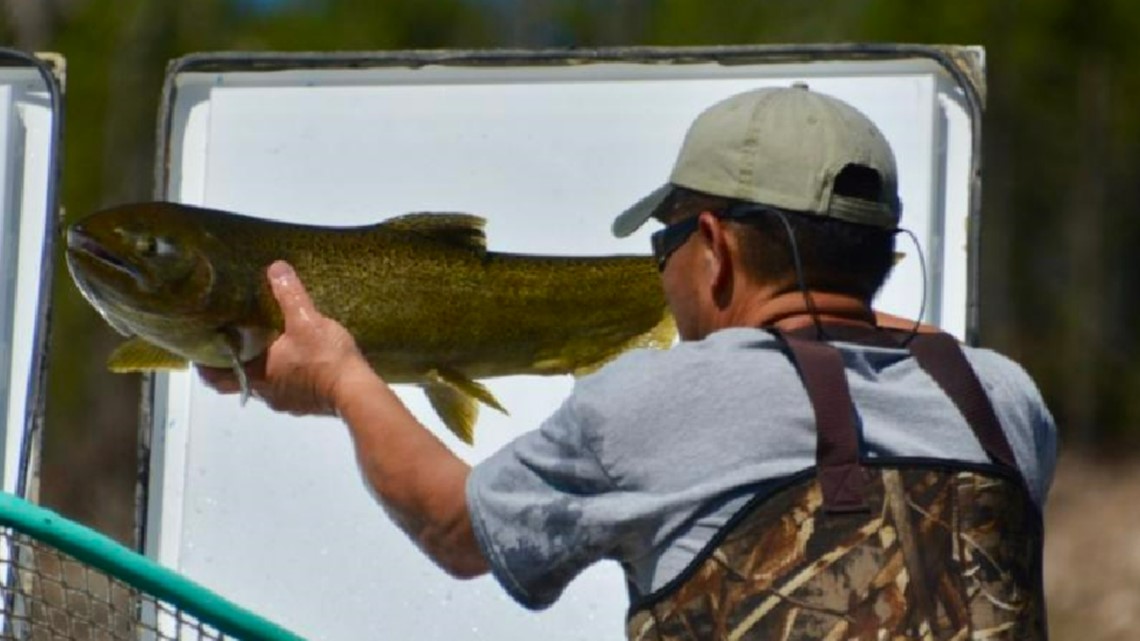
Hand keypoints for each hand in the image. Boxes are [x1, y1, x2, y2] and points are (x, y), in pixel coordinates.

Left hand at [198, 260, 367, 415]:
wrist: (356, 392)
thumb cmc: (325, 359)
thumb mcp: (306, 319)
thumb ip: (289, 294)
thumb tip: (275, 268)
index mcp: (258, 374)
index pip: (217, 377)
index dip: (205, 365)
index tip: (200, 351)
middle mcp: (266, 393)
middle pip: (240, 381)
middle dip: (236, 363)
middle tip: (235, 342)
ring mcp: (287, 402)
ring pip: (265, 386)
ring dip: (263, 370)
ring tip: (269, 346)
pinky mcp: (306, 405)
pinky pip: (288, 391)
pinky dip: (286, 377)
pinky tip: (299, 362)